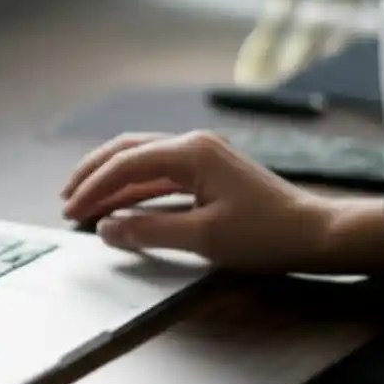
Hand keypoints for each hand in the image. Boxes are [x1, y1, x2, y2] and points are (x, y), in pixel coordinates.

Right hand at [60, 131, 383, 272]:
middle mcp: (194, 146)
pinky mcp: (211, 173)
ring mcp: (203, 157)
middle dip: (94, 174)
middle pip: (128, 150)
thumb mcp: (204, 238)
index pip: (126, 163)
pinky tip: (122, 207)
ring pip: (143, 161)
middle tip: (66, 199)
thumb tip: (105, 227)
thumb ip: (148, 230)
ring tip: (85, 203)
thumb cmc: (266, 236)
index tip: (69, 212)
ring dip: (112, 181)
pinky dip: (136, 189)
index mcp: (191, 152)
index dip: (93, 188)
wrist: (317, 234)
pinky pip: (161, 175)